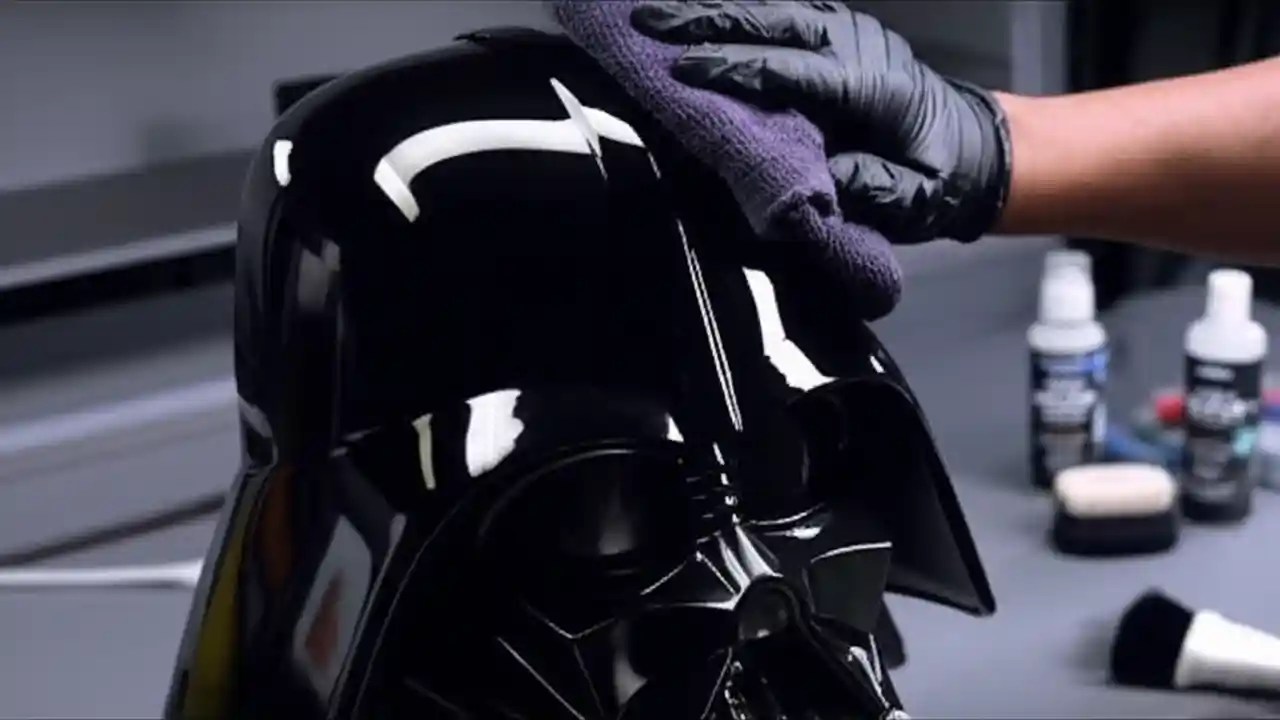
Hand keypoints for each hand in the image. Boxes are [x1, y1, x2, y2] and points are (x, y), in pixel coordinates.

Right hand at [631, 0, 1011, 243]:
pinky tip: (700, 3)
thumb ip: (875, 188)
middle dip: (705, 21)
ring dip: (712, 6)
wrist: (974, 149)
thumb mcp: (918, 199)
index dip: (734, 69)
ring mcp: (847, 32)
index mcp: (871, 87)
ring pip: (772, 8)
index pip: (789, 70)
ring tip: (654, 9)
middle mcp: (855, 47)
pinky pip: (783, 9)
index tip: (683, 70)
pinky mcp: (839, 31)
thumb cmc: (938, 178)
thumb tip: (828, 179)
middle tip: (646, 22)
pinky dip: (740, 5)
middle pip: (771, 23)